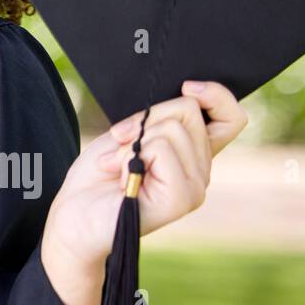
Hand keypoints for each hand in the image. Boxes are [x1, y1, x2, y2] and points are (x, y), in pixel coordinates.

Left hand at [40, 80, 248, 304]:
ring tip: (115, 166)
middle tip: (120, 143)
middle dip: (144, 118)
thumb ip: (160, 120)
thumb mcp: (130, 134)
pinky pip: (160, 149)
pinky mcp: (181, 199)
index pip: (231, 118)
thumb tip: (187, 97)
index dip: (216, 94)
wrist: (73, 217)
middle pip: (188, 111)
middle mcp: (200, 172)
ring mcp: (194, 188)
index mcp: (191, 155)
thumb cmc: (98, 176)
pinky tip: (119, 179)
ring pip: (172, 128)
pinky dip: (128, 156)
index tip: (187, 87)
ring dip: (131, 141)